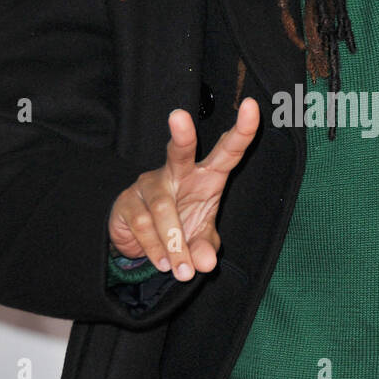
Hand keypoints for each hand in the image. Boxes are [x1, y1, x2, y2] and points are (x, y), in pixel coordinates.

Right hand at [108, 99, 259, 279]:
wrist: (139, 241)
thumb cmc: (181, 227)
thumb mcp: (201, 240)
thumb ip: (206, 248)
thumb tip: (205, 263)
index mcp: (207, 176)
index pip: (228, 151)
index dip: (241, 131)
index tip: (252, 107)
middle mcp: (177, 172)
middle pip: (179, 151)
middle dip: (182, 135)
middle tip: (179, 116)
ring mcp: (149, 184)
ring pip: (162, 207)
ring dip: (173, 242)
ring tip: (181, 271)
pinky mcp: (127, 201)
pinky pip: (142, 225)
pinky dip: (155, 248)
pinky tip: (162, 263)